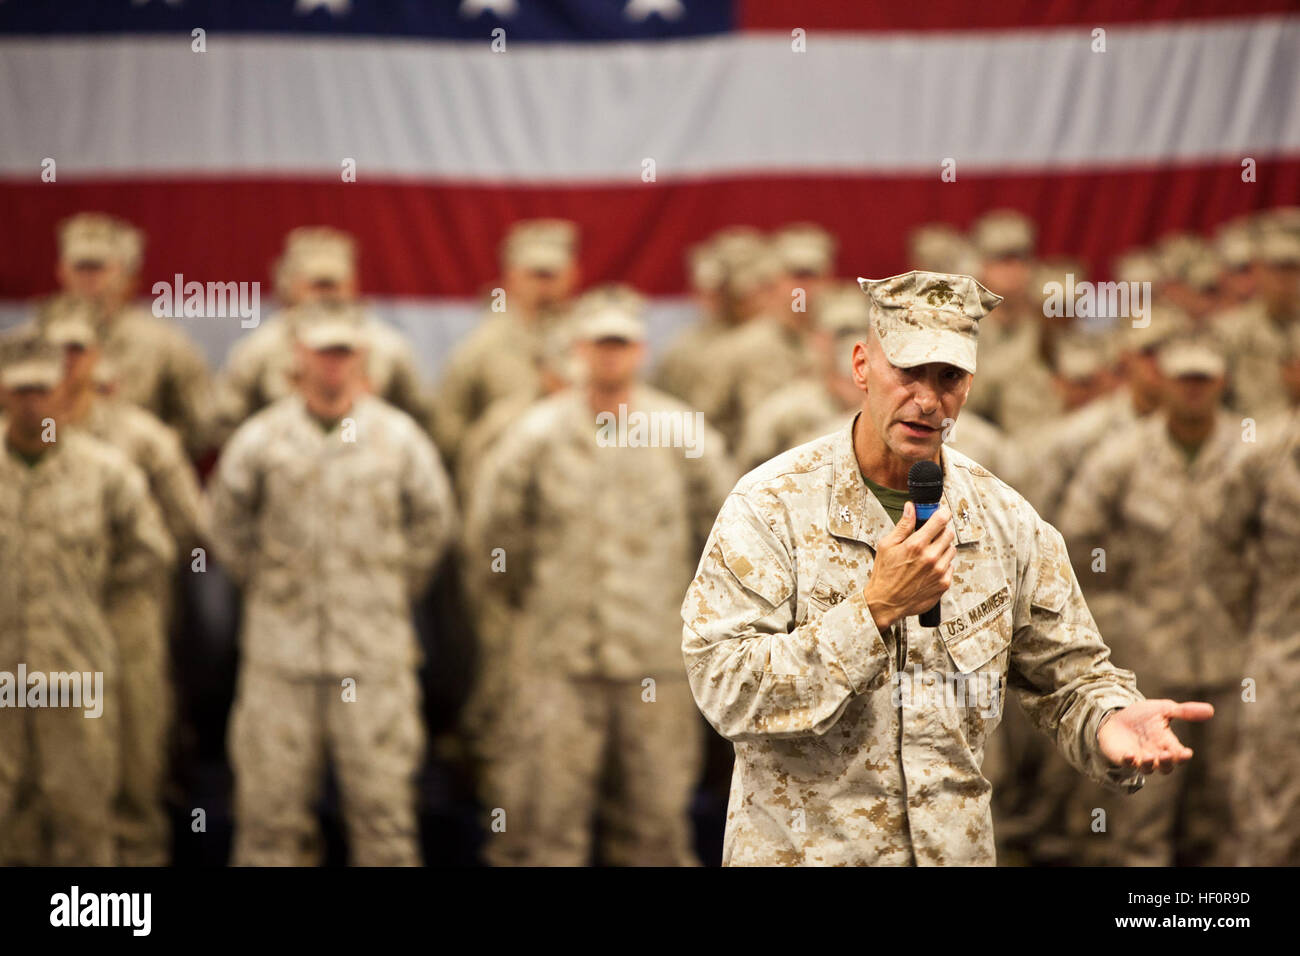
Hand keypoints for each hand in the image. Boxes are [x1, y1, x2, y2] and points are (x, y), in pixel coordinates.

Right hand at [863, 500, 955, 630]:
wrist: (887, 602)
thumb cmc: (884, 574)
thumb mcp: (887, 545)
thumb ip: (903, 525)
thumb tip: (911, 508)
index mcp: (916, 545)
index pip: (940, 520)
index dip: (943, 513)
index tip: (942, 512)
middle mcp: (930, 557)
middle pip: (949, 533)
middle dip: (941, 531)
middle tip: (931, 535)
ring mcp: (939, 571)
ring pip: (951, 550)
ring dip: (943, 548)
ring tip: (928, 554)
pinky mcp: (944, 583)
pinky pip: (951, 566)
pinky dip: (943, 565)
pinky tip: (929, 568)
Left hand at [1098, 699, 1213, 774]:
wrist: (1115, 715)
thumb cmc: (1142, 715)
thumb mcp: (1163, 709)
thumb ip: (1184, 712)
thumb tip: (1211, 710)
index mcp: (1167, 744)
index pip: (1179, 754)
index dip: (1183, 756)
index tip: (1186, 753)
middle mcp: (1155, 754)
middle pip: (1166, 766)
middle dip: (1168, 762)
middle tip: (1167, 754)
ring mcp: (1139, 758)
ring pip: (1148, 769)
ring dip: (1150, 764)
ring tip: (1150, 756)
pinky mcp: (1123, 757)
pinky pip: (1127, 764)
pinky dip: (1129, 762)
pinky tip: (1130, 755)